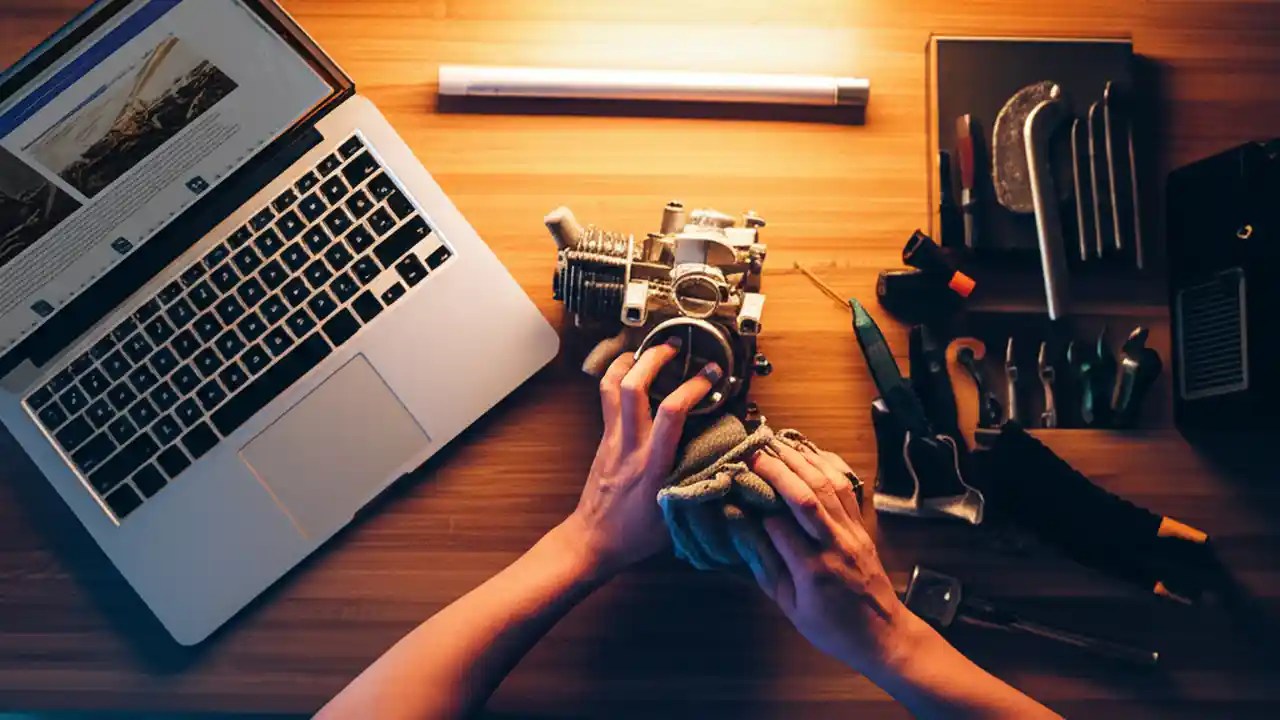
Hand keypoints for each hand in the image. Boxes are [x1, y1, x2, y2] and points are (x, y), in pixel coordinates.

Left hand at [562, 338, 720, 577]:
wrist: (592, 541)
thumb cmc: (635, 536)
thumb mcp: (677, 517)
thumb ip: (700, 487)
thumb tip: (729, 468)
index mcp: (652, 464)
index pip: (672, 412)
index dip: (693, 386)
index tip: (712, 373)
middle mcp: (630, 445)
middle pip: (634, 387)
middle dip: (654, 359)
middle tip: (674, 346)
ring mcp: (612, 440)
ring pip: (612, 388)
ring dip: (629, 362)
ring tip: (646, 349)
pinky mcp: (603, 440)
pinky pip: (608, 399)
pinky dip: (618, 378)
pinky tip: (630, 372)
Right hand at [744, 443, 919, 677]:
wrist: (883, 634)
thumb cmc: (831, 626)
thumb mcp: (790, 608)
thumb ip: (766, 569)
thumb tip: (741, 535)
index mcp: (813, 571)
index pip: (779, 526)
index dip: (757, 503)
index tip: (736, 484)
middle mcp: (835, 544)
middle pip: (806, 496)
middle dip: (778, 469)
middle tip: (753, 450)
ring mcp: (853, 531)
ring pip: (828, 485)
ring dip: (802, 459)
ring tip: (777, 442)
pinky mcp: (862, 525)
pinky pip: (846, 488)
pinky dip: (828, 464)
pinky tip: (810, 452)